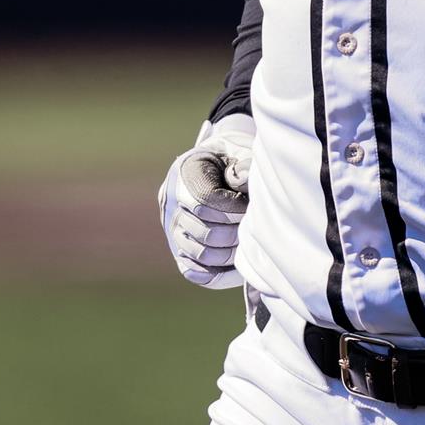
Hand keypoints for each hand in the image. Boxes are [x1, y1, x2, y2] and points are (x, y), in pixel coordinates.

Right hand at [155, 115, 256, 288]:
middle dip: (236, 233)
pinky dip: (219, 273)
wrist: (220, 167)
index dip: (234, 209)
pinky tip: (239, 262)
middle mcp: (171, 202)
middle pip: (206, 232)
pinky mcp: (179, 250)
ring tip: (248, 241)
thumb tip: (242, 181)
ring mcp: (173, 229)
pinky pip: (195, 272)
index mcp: (185, 172)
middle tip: (254, 226)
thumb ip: (244, 165)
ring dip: (231, 252)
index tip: (252, 206)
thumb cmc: (234, 158)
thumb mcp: (240, 151)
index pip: (205, 202)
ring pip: (202, 254)